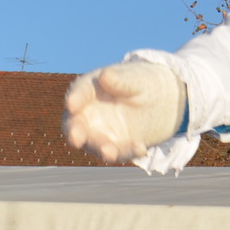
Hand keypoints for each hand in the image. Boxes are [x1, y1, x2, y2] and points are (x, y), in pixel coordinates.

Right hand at [63, 60, 183, 161]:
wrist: (158, 101)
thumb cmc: (140, 82)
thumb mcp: (135, 79)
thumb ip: (120, 80)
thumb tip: (105, 75)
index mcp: (90, 89)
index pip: (79, 93)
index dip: (75, 99)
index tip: (71, 105)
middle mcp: (89, 114)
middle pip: (76, 125)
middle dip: (75, 132)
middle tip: (76, 138)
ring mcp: (100, 133)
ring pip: (96, 144)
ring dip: (102, 149)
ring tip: (110, 153)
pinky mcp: (116, 147)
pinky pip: (120, 152)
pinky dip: (129, 151)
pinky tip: (141, 148)